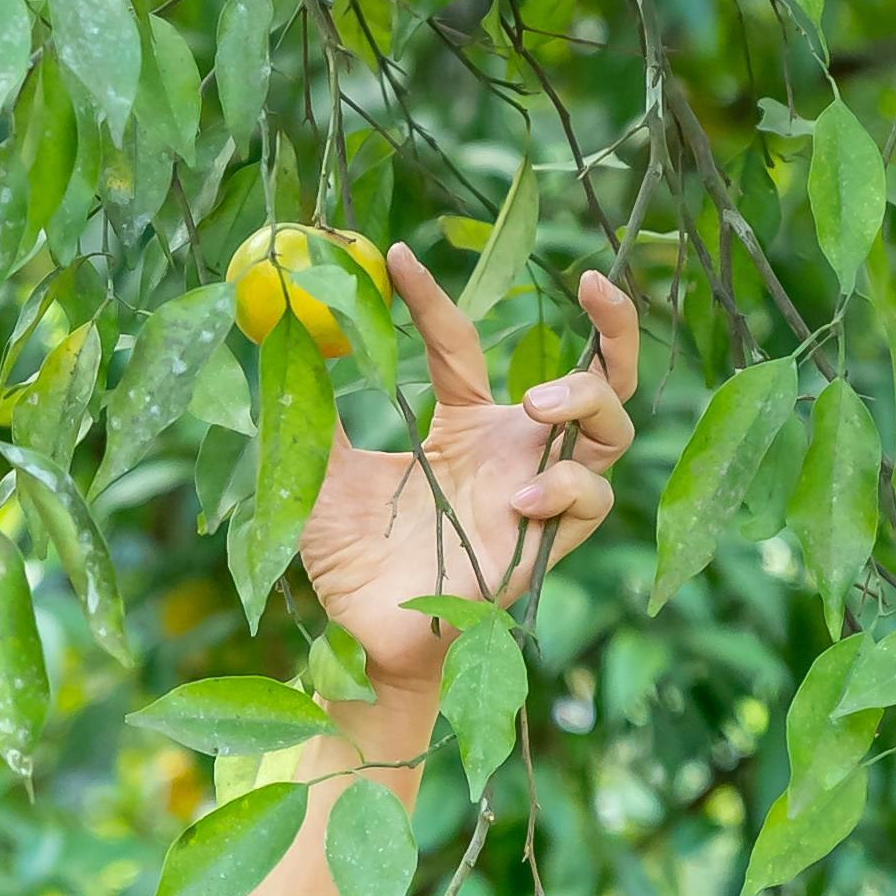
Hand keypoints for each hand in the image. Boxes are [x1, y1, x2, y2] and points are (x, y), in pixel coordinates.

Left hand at [302, 247, 643, 727]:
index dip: (430, 297)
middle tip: (588, 280)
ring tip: (536, 404)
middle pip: (601, 373)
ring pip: (615, 430)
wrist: (365, 639)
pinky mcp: (547, 543)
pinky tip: (522, 495)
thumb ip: (316, 415)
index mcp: (465, 427)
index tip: (393, 256)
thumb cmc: (352, 565)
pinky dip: (567, 485)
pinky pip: (592, 500)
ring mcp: (538, 494)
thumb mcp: (324, 477)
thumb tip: (280, 341)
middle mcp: (514, 451)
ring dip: (588, 402)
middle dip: (613, 323)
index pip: (462, 344)